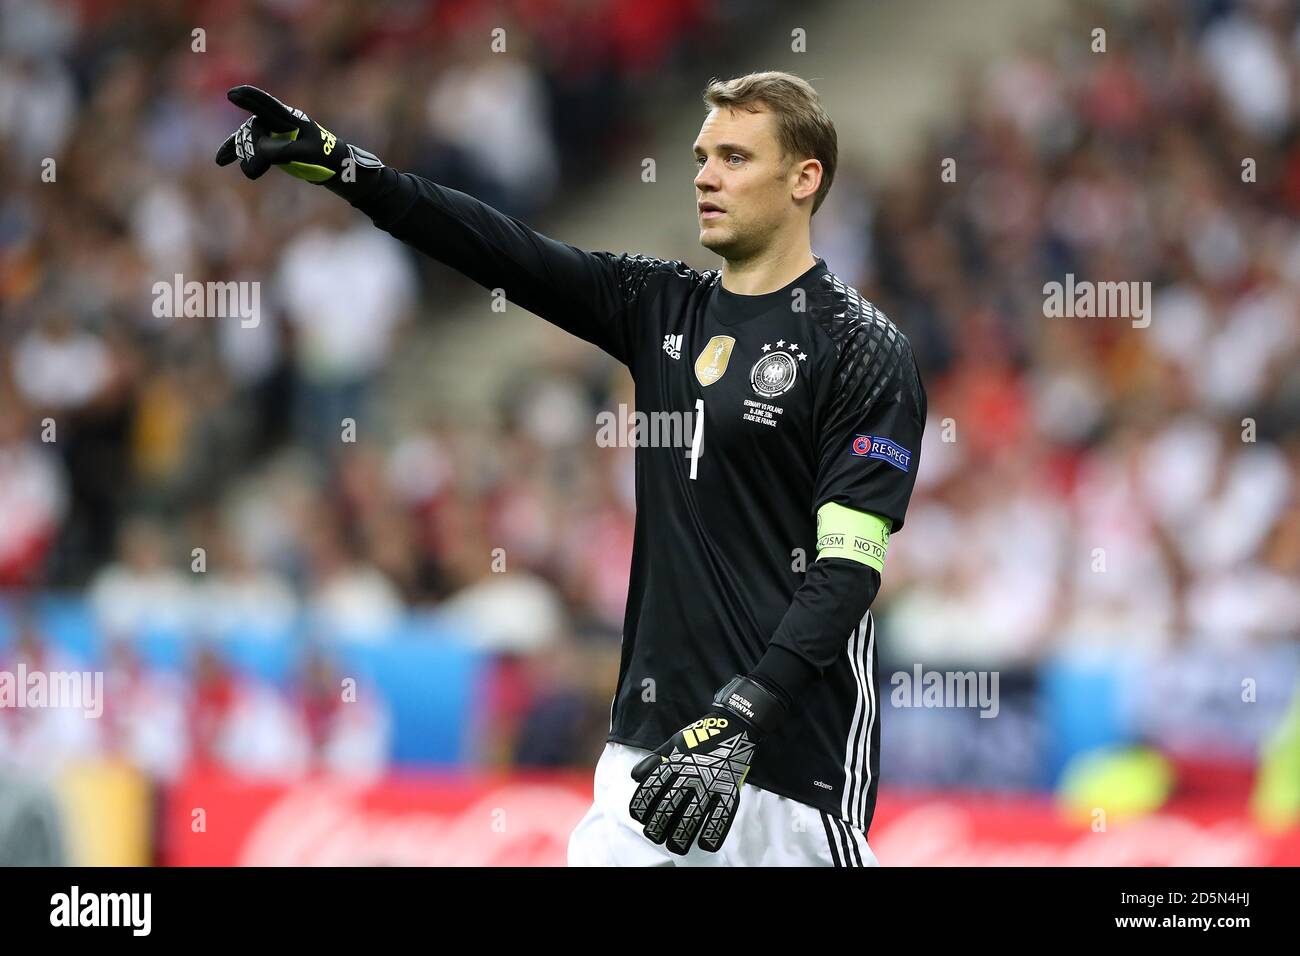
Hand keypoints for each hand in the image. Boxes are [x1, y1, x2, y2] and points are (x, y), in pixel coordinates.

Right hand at [215, 85, 380, 187]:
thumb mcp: (305, 155)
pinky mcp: (269, 144)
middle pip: (254, 128)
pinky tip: (221, 161)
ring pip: (248, 137)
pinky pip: (248, 146)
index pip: (267, 105)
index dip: (250, 98)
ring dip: (242, 152)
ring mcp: (273, 132)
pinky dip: (235, 152)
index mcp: (291, 119)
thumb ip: (280, 152)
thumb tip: (257, 152)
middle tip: (257, 167)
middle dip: (250, 146)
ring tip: (242, 167)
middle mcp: (279, 122)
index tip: (232, 94)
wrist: (334, 166)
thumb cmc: (325, 158)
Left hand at [628, 675, 783, 854]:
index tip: (638, 817)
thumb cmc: (702, 734)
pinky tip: (705, 844)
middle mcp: (690, 774)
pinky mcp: (729, 788)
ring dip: (681, 834)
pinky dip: (714, 831)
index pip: (653, 787)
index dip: (642, 804)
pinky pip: (722, 814)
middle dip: (658, 826)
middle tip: (654, 836)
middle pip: (669, 806)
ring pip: (692, 815)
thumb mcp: (674, 742)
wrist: (735, 723)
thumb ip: (655, 760)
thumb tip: (635, 776)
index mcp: (675, 762)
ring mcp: (711, 782)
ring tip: (674, 846)